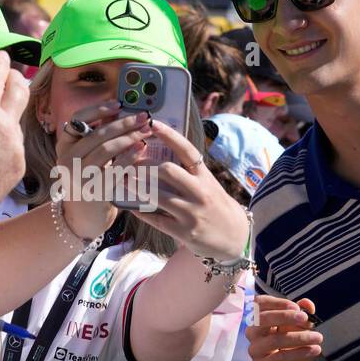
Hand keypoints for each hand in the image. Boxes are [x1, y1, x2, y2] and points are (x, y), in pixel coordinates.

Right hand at [0, 51, 28, 212]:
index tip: (0, 55)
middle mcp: (4, 124)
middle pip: (19, 89)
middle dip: (13, 77)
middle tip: (8, 74)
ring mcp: (16, 146)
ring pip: (18, 118)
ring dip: (9, 111)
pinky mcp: (20, 164)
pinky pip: (16, 143)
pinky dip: (6, 137)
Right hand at [53, 100, 146, 238]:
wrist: (82, 216)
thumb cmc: (88, 180)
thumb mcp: (84, 157)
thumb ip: (96, 137)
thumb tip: (122, 113)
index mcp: (63, 146)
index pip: (78, 119)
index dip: (99, 109)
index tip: (119, 104)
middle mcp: (67, 160)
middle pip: (97, 134)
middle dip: (124, 123)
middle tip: (143, 117)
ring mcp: (79, 176)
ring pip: (106, 149)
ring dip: (130, 137)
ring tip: (146, 131)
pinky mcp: (94, 190)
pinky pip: (115, 169)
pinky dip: (130, 157)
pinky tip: (142, 149)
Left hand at [131, 118, 249, 260]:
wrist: (234, 236)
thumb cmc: (216, 206)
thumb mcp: (208, 185)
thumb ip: (189, 173)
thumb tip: (160, 156)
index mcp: (205, 177)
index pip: (187, 151)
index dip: (170, 136)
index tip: (153, 124)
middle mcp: (200, 192)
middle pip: (168, 170)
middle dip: (146, 165)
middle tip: (131, 162)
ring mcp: (192, 213)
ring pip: (158, 196)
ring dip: (138, 187)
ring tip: (125, 181)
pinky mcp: (184, 232)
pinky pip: (156, 220)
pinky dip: (142, 212)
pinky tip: (131, 207)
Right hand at [246, 295, 323, 360]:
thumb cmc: (297, 349)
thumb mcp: (304, 330)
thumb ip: (304, 316)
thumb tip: (307, 303)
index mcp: (261, 320)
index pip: (259, 304)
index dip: (277, 303)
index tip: (296, 307)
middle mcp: (253, 334)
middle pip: (261, 319)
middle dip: (284, 316)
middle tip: (305, 318)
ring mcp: (255, 351)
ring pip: (274, 339)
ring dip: (299, 337)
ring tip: (318, 337)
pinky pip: (279, 358)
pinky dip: (298, 353)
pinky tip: (314, 350)